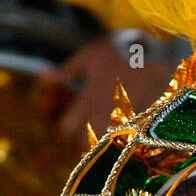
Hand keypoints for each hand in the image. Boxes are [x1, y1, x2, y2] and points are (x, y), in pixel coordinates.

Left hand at [40, 38, 174, 145]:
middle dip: (83, 140)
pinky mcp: (137, 122)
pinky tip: (122, 132)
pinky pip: (125, 140)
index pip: (66, 127)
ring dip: (101, 142)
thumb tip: (44, 77)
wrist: (151, 53)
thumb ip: (66, 70)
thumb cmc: (117, 51)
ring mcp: (119, 119)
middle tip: (86, 134)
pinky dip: (121, 140)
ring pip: (104, 144)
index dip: (65, 128)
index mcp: (86, 98)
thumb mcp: (89, 55)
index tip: (69, 124)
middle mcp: (101, 112)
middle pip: (85, 142)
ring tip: (104, 135)